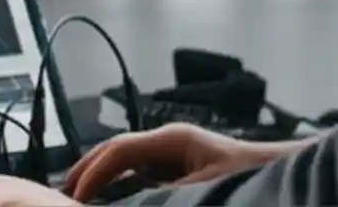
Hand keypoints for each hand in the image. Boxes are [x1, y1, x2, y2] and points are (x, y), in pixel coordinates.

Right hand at [62, 123, 296, 202]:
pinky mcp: (178, 166)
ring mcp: (173, 151)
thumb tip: (129, 199)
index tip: (74, 197)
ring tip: (74, 196)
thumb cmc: (248, 175)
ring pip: (125, 160)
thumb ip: (165, 195)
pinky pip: (139, 172)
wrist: (277, 171)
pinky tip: (107, 199)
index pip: (119, 151)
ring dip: (100, 177)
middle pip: (116, 150)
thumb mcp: (204, 188)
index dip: (94, 174)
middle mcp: (169, 140)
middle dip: (87, 170)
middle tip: (60, 194)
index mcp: (173, 138)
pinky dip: (118, 184)